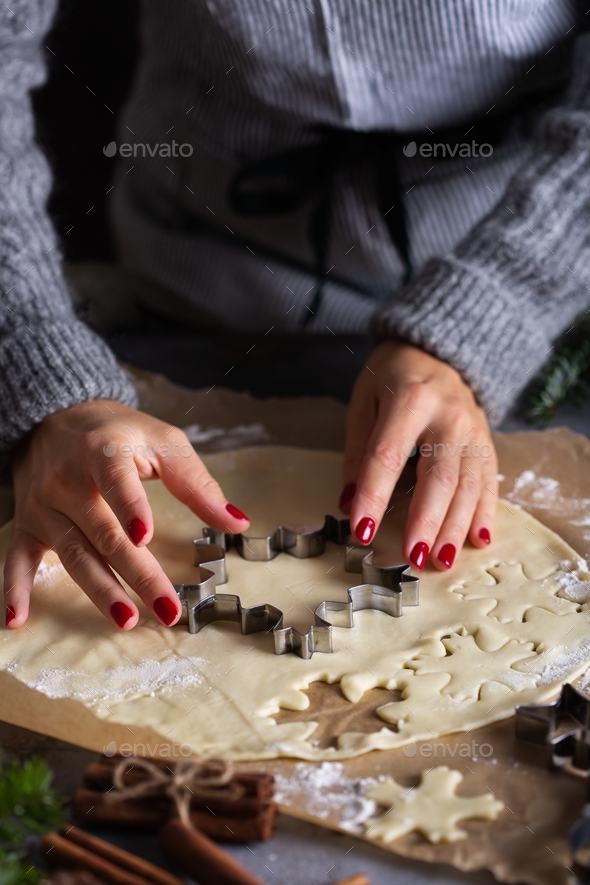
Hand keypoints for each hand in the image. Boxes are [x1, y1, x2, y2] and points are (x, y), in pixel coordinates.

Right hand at [4, 400, 249, 628]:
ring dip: (100, 591)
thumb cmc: (119, 432)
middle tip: (168, 607)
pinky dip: (16, 590)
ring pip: (74, 555)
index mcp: (103, 451)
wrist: (55, 415)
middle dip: (138, 573)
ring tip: (127, 620)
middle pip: (105, 534)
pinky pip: (18, 560)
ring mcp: (45, 506)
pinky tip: (17, 621)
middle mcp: (68, 480)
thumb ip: (198, 483)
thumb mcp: (163, 441)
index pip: (115, 480)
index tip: (145, 536)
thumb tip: (238, 522)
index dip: (130, 507)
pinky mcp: (29, 525)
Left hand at [340, 342, 497, 569]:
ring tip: (440, 560)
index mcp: (410, 399)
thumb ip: (358, 452)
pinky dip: (484, 513)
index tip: (361, 530)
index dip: (374, 495)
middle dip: (426, 521)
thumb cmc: (392, 376)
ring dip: (454, 527)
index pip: (388, 456)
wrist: (439, 348)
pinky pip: (489, 481)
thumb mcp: (363, 402)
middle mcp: (449, 415)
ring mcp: (474, 429)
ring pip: (468, 485)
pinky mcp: (488, 441)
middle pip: (439, 476)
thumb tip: (349, 503)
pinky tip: (478, 540)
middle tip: (413, 556)